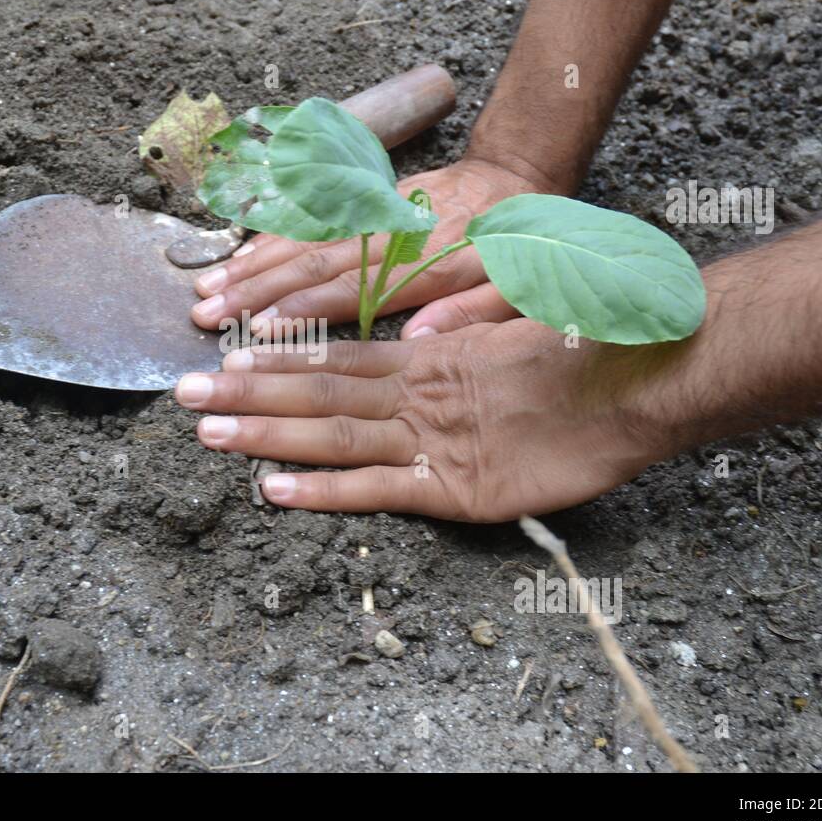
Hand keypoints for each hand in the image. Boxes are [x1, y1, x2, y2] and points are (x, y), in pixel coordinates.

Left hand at [173, 321, 669, 521]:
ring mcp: (430, 439)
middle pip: (317, 389)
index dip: (280, 358)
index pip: (339, 357)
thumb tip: (425, 336)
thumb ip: (465, 335)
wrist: (637, 384)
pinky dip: (321, 488)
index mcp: (431, 357)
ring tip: (207, 429)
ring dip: (264, 431)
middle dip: (248, 391)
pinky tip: (271, 489)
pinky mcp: (452, 488)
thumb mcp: (517, 331)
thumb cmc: (587, 354)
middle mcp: (417, 393)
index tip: (228, 356)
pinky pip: (374, 488)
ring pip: (331, 432)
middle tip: (183, 392)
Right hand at [188, 158, 546, 339]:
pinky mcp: (359, 200)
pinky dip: (269, 238)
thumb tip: (416, 341)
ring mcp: (367, 215)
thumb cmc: (512, 252)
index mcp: (423, 265)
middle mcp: (386, 237)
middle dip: (255, 290)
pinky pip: (306, 220)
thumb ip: (468, 314)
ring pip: (300, 239)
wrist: (509, 179)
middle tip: (206, 313)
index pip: (352, 289)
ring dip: (250, 265)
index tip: (260, 330)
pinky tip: (236, 256)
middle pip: (310, 263)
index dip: (304, 310)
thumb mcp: (513, 290)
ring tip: (205, 287)